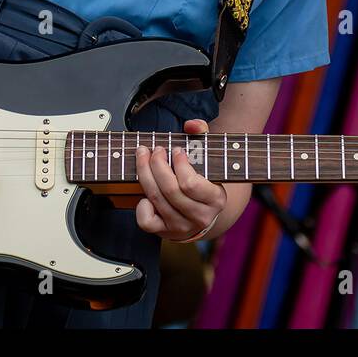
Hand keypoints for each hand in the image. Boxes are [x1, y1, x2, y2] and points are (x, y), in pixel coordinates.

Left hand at [134, 119, 225, 241]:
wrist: (202, 212)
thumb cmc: (203, 178)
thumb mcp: (208, 156)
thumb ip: (202, 134)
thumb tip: (191, 124)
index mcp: (216, 199)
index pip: (190, 184)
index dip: (179, 164)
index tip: (175, 150)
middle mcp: (200, 216)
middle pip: (169, 190)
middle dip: (157, 164)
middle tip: (155, 150)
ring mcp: (181, 227)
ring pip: (156, 200)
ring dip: (145, 174)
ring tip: (143, 157)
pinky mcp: (165, 232)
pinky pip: (147, 221)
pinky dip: (142, 205)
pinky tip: (146, 193)